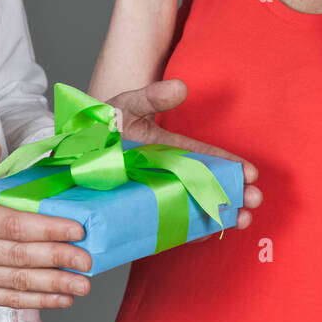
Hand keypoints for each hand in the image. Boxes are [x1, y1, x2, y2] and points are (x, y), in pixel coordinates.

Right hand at [0, 142, 92, 309]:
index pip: (12, 226)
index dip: (47, 229)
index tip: (75, 229)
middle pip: (20, 257)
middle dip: (58, 260)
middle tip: (87, 260)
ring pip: (16, 283)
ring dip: (52, 286)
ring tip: (81, 286)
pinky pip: (5, 298)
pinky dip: (34, 301)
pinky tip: (58, 299)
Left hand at [106, 78, 262, 229]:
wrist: (67, 153)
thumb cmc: (98, 128)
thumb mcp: (126, 107)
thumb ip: (152, 98)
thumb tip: (182, 87)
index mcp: (169, 149)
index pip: (207, 158)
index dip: (230, 166)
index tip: (251, 174)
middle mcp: (168, 174)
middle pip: (209, 186)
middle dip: (235, 193)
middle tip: (253, 201)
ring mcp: (157, 196)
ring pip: (196, 207)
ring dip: (222, 214)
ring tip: (239, 220)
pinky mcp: (143, 215)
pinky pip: (173, 226)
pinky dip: (193, 231)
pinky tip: (209, 234)